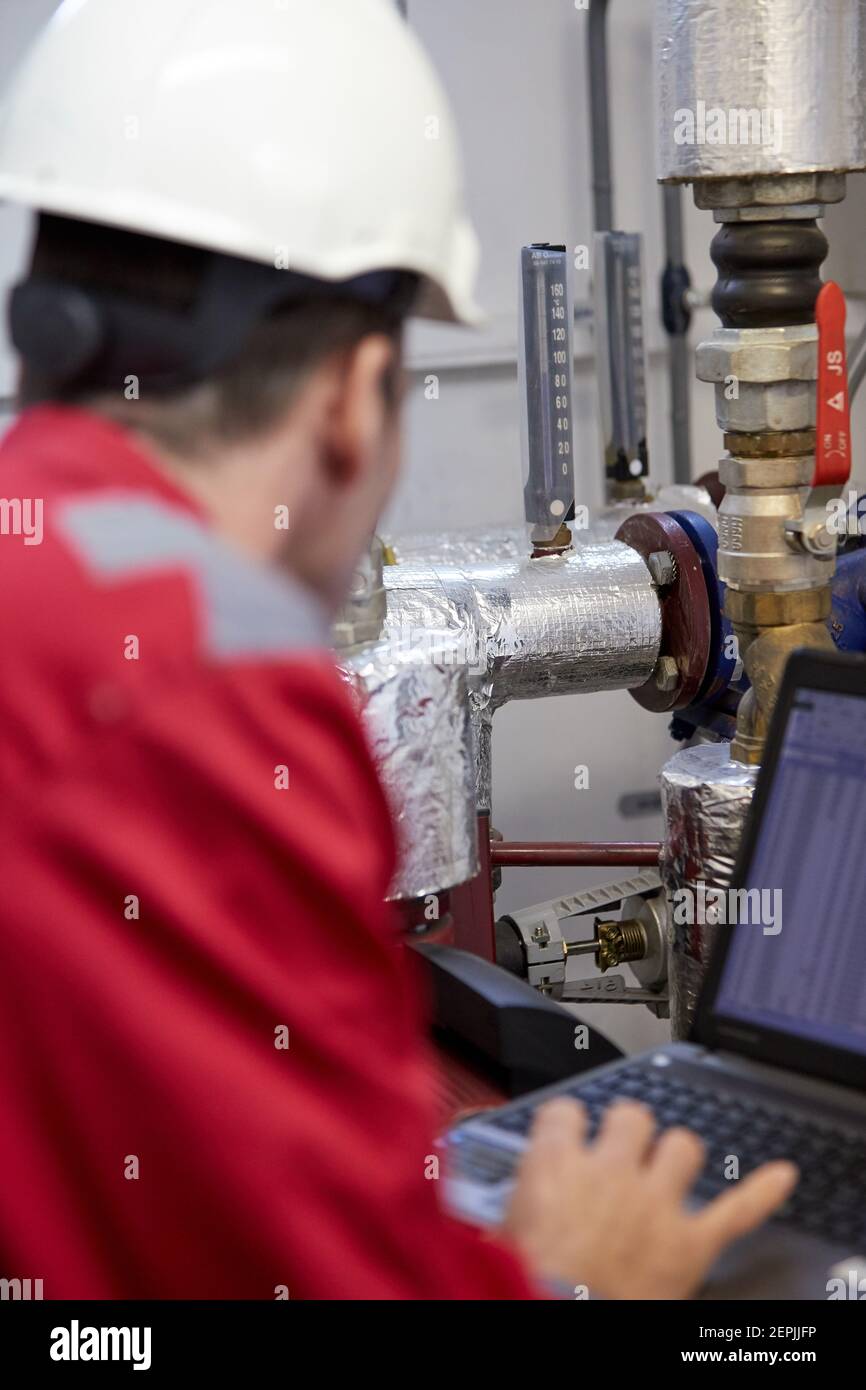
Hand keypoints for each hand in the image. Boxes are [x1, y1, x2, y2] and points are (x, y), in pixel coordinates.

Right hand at [504, 1097, 797, 1298]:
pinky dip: (760, 1194)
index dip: (569, 1123)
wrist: (560, 1320)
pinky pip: (736, 1210)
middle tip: (621, 1149)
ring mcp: (656, 1205)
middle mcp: (611, 1171)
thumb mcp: (498, 1228)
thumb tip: (491, 1188)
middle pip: (633, 1116)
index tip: (568, 1133)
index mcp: (556, 1163)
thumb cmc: (526, 1283)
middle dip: (629, 1130)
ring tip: (667, 1168)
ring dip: (676, 1155)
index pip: (567, 1112)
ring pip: (683, 1146)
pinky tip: (780, 1177)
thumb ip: (508, 1194)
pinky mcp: (690, 1244)